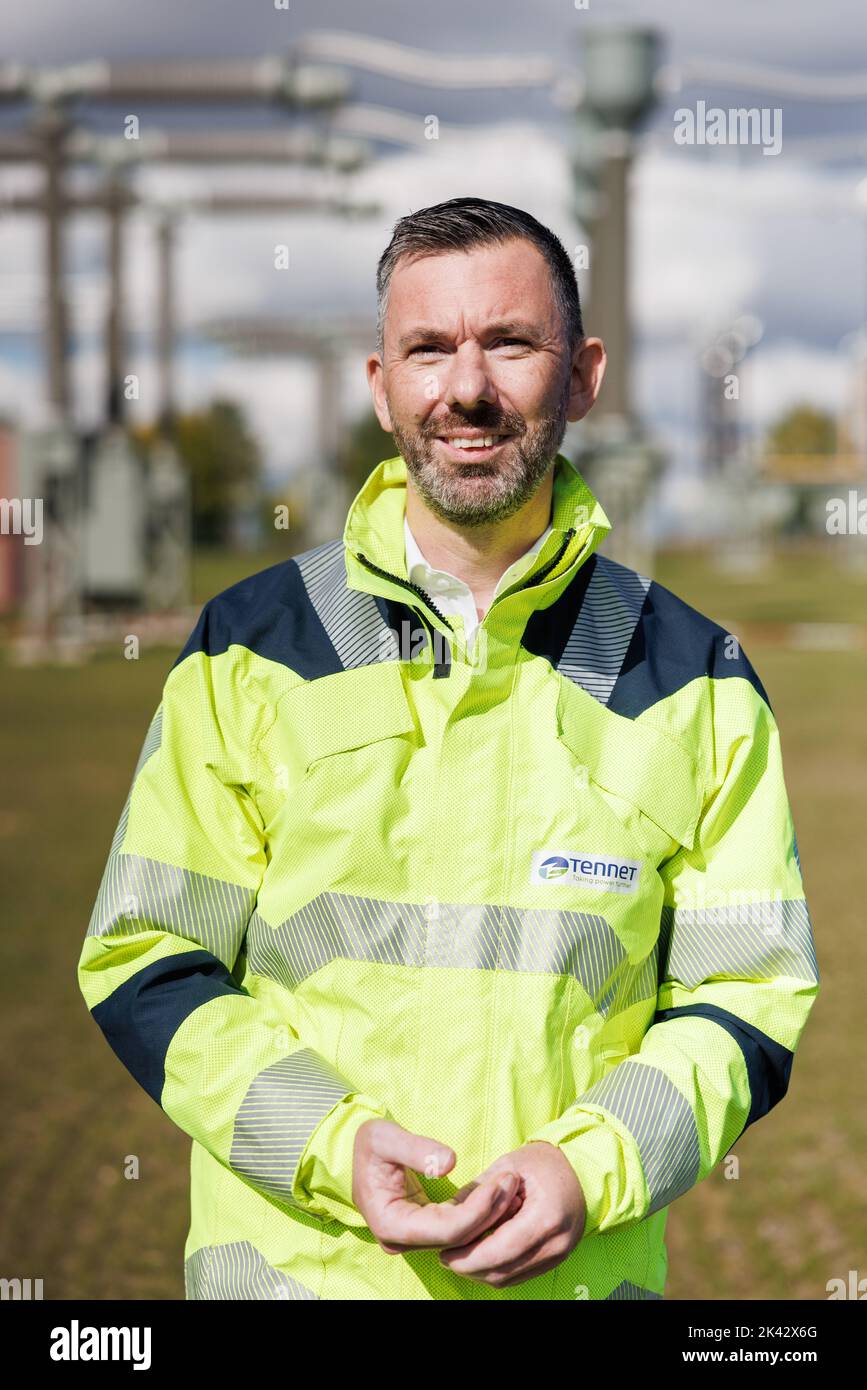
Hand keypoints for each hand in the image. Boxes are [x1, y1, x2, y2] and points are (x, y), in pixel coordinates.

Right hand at [352, 1118, 520, 1253]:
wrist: (357, 1153)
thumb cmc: (368, 1144)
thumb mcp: (383, 1137)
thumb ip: (415, 1148)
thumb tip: (448, 1164)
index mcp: (389, 1223)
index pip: (445, 1229)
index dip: (476, 1210)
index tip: (499, 1184)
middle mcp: (401, 1240)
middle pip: (457, 1237)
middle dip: (489, 1211)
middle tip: (513, 1182)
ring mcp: (413, 1239)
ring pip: (460, 1236)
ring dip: (488, 1213)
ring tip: (513, 1186)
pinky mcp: (424, 1230)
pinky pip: (457, 1227)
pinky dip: (478, 1212)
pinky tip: (499, 1194)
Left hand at [437, 1141, 585, 1287]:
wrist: (582, 1171)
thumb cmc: (545, 1163)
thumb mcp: (508, 1165)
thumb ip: (477, 1189)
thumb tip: (447, 1211)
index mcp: (545, 1217)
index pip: (500, 1250)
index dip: (468, 1257)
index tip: (444, 1252)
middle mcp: (555, 1243)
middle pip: (503, 1271)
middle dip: (469, 1268)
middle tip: (446, 1256)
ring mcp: (558, 1255)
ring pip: (509, 1279)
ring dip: (481, 1273)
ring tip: (459, 1256)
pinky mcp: (555, 1260)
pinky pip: (519, 1276)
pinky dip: (497, 1270)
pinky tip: (481, 1256)